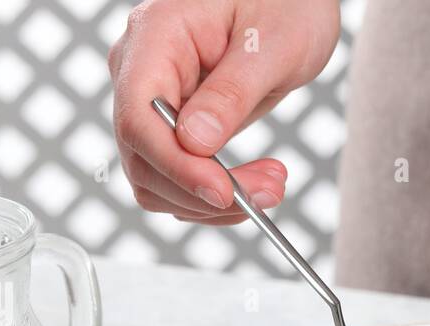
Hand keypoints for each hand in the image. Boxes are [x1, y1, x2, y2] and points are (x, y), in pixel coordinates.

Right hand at [108, 0, 339, 223]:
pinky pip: (176, 178)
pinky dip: (212, 196)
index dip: (176, 166)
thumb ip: (232, 92)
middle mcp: (141, 69)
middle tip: (268, 192)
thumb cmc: (285, 3)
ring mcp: (152, 100)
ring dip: (210, 202)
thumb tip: (195, 142)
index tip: (223, 193)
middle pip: (143, 157)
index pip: (138, 117)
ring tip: (270, 187)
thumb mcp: (273, 43)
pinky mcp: (171, 125)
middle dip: (203, 190)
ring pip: (156, 179)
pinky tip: (252, 184)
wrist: (290, 2)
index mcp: (156, 35)